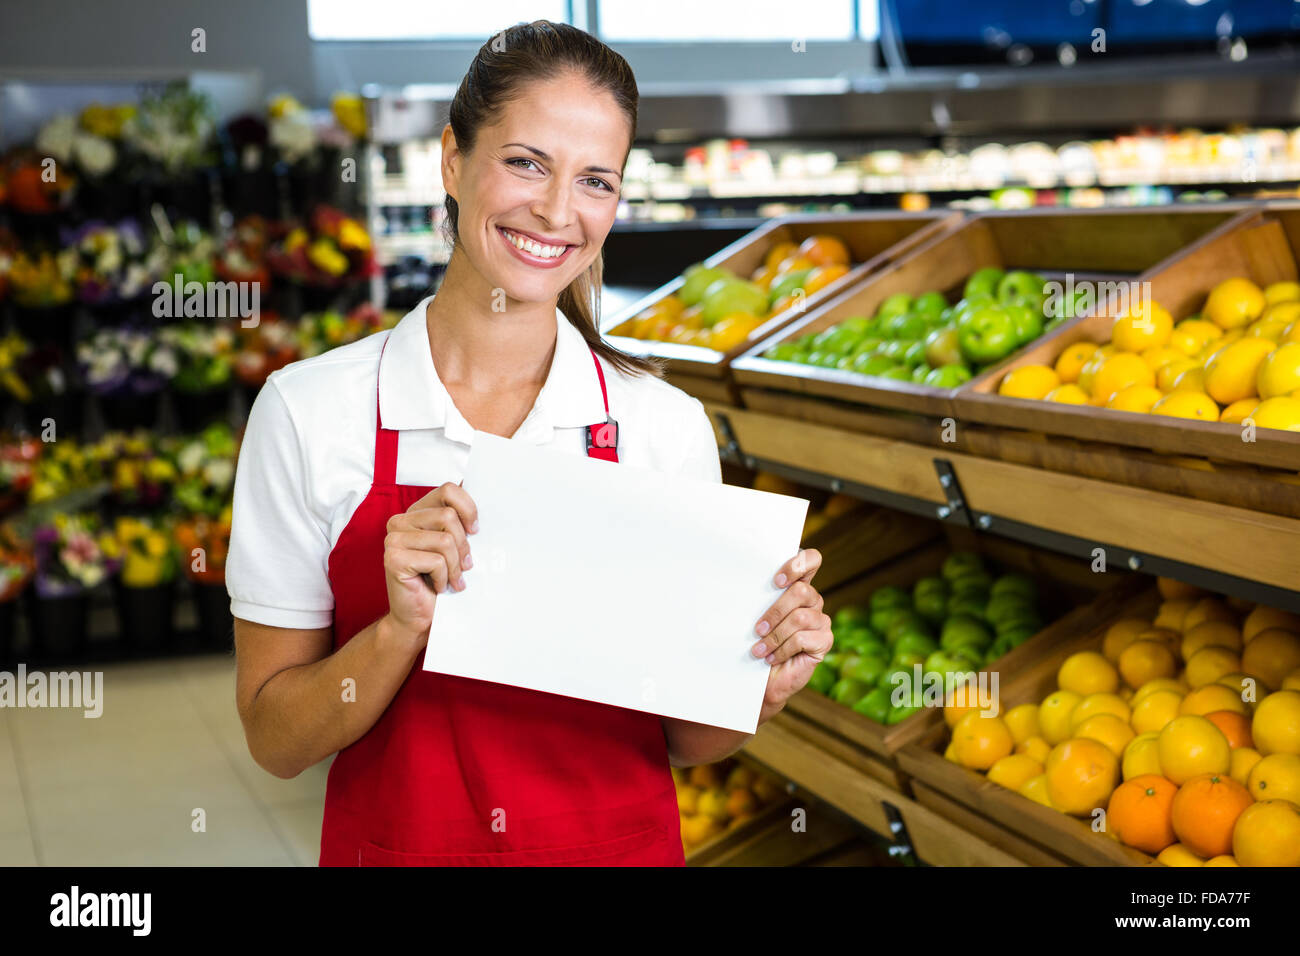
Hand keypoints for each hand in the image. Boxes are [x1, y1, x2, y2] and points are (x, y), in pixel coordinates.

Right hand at [383, 482, 478, 648]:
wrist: (419, 617)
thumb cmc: (439, 581)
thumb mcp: (455, 547)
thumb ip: (461, 525)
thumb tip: (487, 502)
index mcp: (417, 512)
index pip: (448, 490)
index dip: (468, 509)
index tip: (475, 530)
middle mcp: (401, 521)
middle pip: (449, 516)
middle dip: (463, 546)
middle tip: (464, 566)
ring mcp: (393, 539)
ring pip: (445, 540)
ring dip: (455, 566)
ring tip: (452, 579)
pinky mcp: (393, 558)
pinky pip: (436, 560)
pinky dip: (443, 577)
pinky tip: (437, 586)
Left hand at [750, 548, 832, 723]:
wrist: (763, 681)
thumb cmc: (757, 644)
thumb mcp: (755, 617)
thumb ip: (759, 598)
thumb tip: (740, 582)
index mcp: (798, 587)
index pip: (811, 560)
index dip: (797, 565)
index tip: (776, 582)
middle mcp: (813, 600)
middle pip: (801, 591)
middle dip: (775, 611)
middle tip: (757, 629)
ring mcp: (821, 620)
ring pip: (800, 617)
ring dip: (775, 635)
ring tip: (759, 649)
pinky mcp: (824, 640)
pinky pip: (803, 638)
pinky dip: (782, 649)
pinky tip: (772, 658)